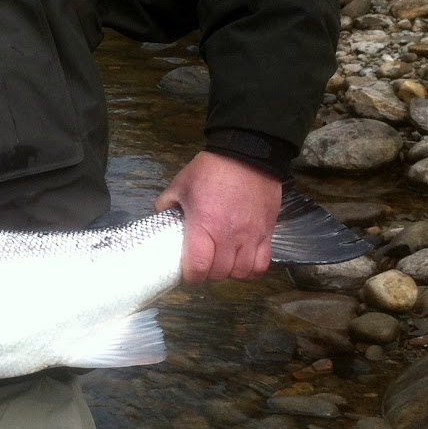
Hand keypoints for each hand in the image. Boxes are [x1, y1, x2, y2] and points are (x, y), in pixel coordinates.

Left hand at [154, 152, 281, 283]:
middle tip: (203, 264)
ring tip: (223, 262)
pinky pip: (262, 264)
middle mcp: (229, 236)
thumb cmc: (211, 169)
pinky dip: (251, 269)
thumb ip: (167, 202)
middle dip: (208, 274)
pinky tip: (242, 261)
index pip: (199, 268)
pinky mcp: (267, 232)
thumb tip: (160, 215)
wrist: (248, 153)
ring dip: (229, 272)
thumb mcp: (181, 183)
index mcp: (204, 225)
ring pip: (241, 272)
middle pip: (219, 273)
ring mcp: (251, 236)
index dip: (190, 276)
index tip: (187, 271)